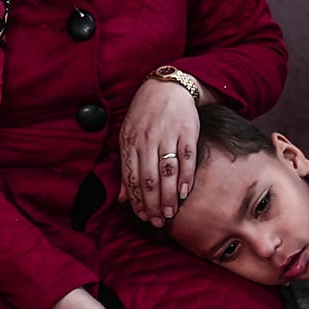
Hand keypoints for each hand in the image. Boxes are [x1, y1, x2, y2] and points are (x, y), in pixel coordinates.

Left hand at [121, 74, 199, 225]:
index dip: (137, 201)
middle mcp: (147, 140)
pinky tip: (185, 192)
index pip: (132, 179)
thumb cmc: (145, 114)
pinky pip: (186, 158)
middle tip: (158, 221)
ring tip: (171, 213)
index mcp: (130, 143)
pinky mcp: (187, 132)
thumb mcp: (128, 137)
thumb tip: (121, 197)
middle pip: (149, 179)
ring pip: (167, 172)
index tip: (143, 217)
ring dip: (168, 196)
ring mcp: (167, 136)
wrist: (167, 87)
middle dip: (153, 204)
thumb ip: (125, 168)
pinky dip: (186, 177)